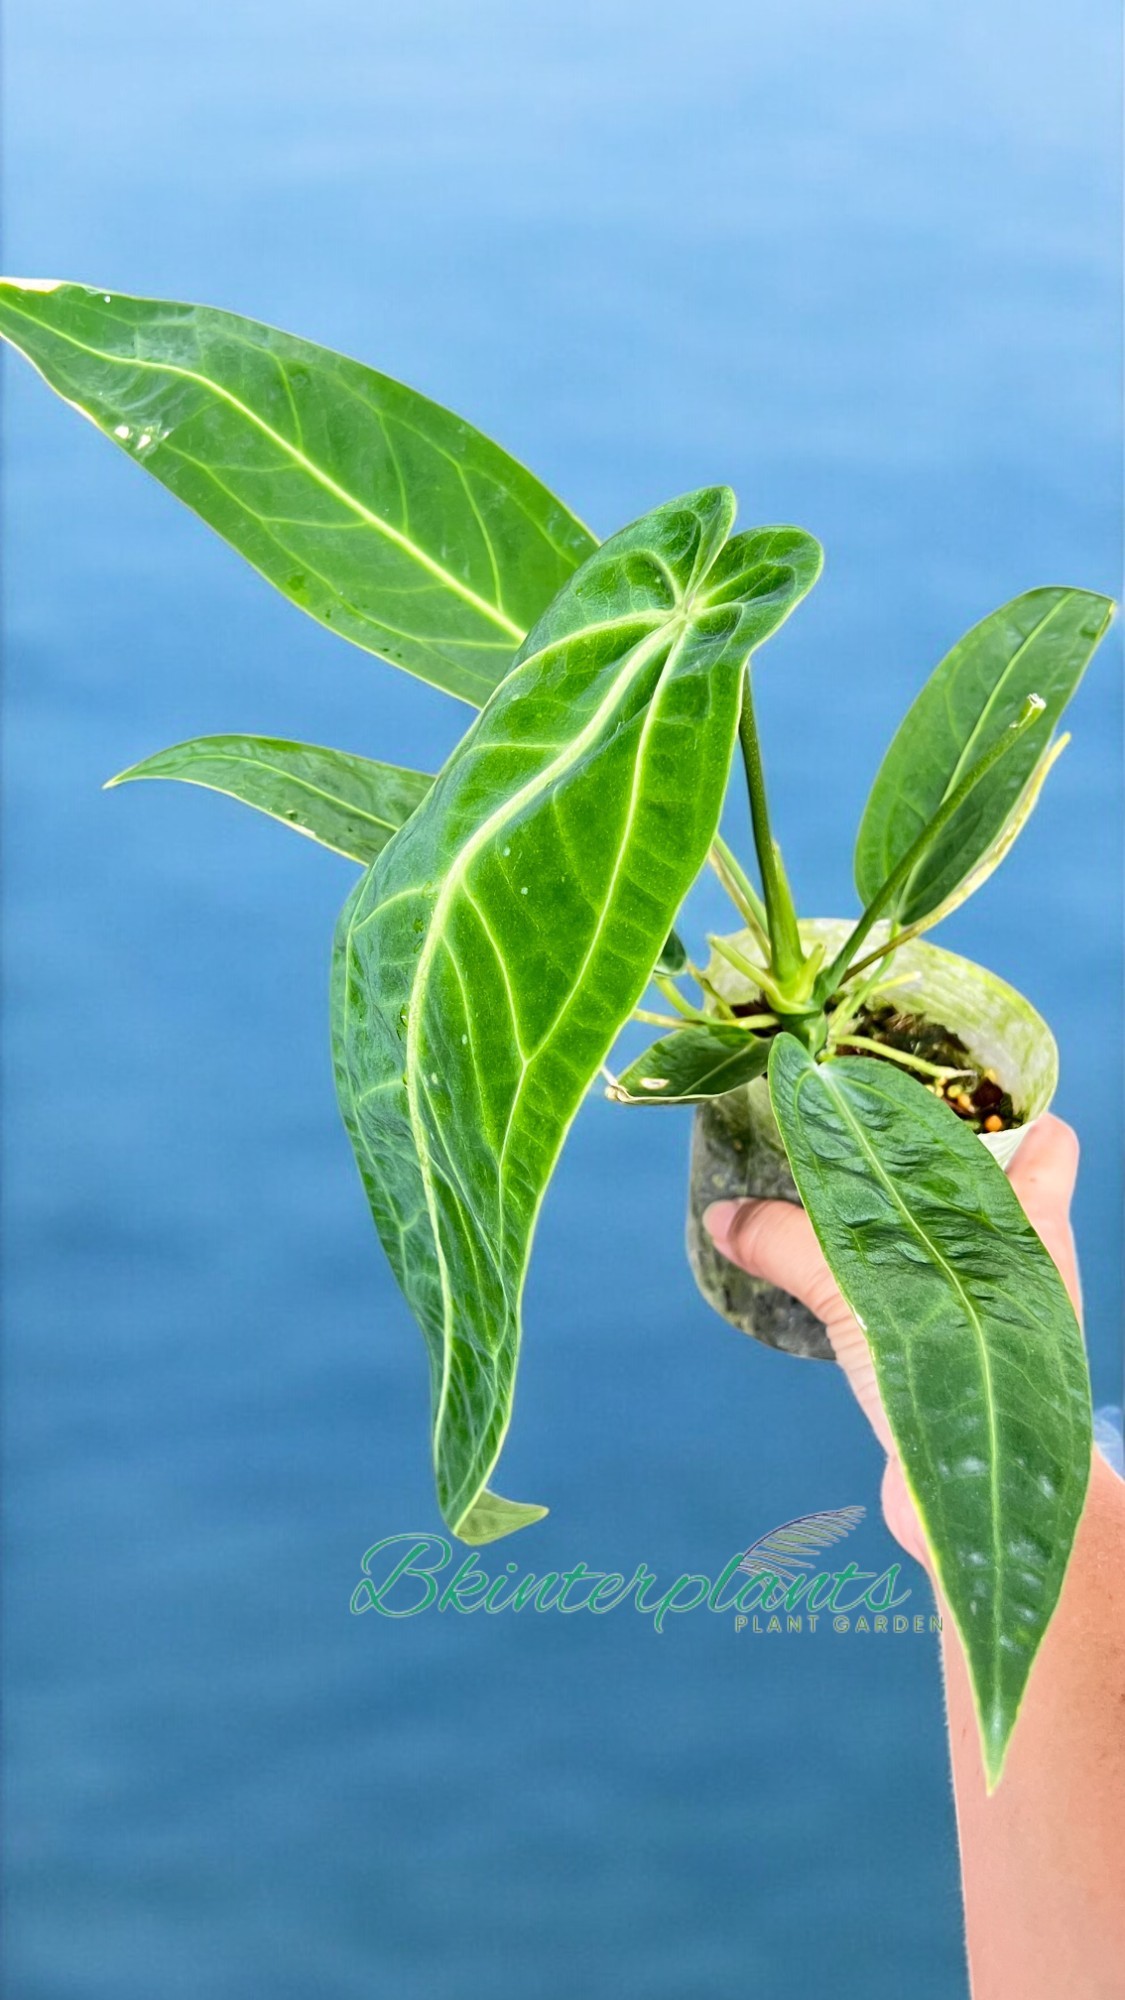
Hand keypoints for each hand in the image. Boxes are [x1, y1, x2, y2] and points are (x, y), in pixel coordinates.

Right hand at [703, 1113, 1082, 1563]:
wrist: (981, 1503)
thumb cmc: (964, 1378)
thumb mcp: (866, 1290)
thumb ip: (793, 1244)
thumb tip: (722, 1215)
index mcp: (1033, 1224)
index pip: (1050, 1138)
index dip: (1012, 1101)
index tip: (938, 1076)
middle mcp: (1025, 1260)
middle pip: (989, 1181)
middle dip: (926, 1152)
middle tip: (853, 1119)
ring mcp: (995, 1311)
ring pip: (948, 1239)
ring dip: (895, 1216)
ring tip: (824, 1186)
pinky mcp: (958, 1356)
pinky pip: (920, 1294)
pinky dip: (879, 1276)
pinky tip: (826, 1271)